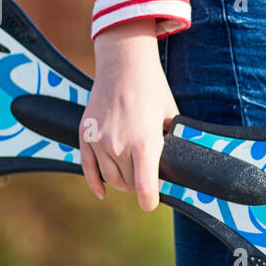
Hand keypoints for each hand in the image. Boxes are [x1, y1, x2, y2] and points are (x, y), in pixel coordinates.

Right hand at [80, 19, 178, 210]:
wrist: (123, 62)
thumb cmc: (152, 88)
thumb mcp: (171, 116)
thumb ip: (172, 143)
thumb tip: (180, 164)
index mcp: (144, 142)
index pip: (145, 187)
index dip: (149, 201)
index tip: (151, 203)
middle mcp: (118, 145)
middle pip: (129, 184)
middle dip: (140, 186)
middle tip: (149, 179)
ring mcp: (98, 140)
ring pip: (110, 178)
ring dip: (123, 183)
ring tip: (133, 177)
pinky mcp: (85, 134)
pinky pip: (87, 168)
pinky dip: (96, 183)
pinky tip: (103, 192)